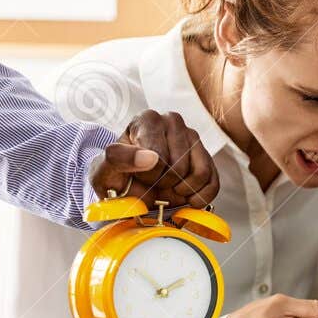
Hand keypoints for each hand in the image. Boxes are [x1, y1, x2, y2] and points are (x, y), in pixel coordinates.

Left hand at [90, 110, 218, 208]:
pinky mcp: (208, 157)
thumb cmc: (117, 178)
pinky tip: (184, 198)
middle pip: (179, 166)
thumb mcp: (104, 171)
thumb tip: (152, 159)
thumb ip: (119, 159)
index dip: (148, 176)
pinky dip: (200, 198)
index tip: (137, 176)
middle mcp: (173, 122)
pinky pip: (213, 183)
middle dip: (164, 184)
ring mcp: (193, 137)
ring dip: (182, 191)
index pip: (158, 156)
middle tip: (152, 183)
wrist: (130, 188)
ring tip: (167, 188)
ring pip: (199, 173)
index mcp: (147, 119)